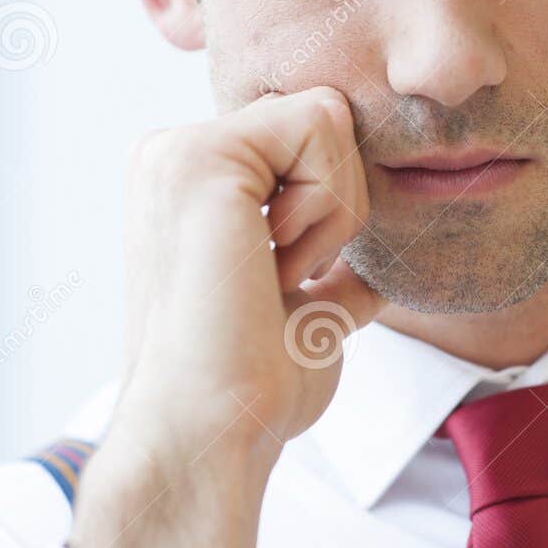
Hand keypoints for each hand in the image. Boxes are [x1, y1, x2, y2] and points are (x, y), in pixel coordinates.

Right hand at [67, 87, 382, 547]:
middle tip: (283, 277)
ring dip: (332, 210)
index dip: (331, 206)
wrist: (214, 430)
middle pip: (321, 118)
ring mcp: (179, 150)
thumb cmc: (254, 385)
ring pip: (326, 116)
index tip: (284, 280)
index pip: (307, 137)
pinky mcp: (200, 157)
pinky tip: (275, 263)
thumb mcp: (303, 308)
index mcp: (191, 184)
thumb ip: (326, 270)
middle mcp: (173, 155)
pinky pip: (320, 126)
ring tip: (274, 275)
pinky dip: (327, 204)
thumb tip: (374, 273)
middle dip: (336, 203)